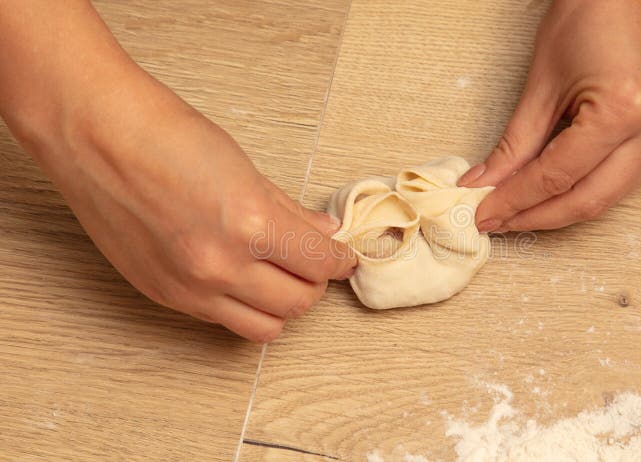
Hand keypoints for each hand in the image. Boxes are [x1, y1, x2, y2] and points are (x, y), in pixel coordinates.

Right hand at [0, 1, 355, 341]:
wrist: (96, 137)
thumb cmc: (166, 136)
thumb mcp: (245, 167)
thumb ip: (289, 209)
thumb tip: (324, 232)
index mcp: (251, 224)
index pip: (321, 263)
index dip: (341, 261)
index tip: (343, 256)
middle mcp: (222, 265)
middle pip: (300, 303)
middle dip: (316, 282)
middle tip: (312, 262)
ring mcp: (191, 288)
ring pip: (267, 327)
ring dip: (283, 305)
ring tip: (278, 276)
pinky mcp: (164, 296)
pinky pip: (222, 321)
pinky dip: (243, 306)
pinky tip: (240, 278)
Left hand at [459, 0, 640, 230]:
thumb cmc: (590, 15)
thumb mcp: (542, 83)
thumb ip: (514, 144)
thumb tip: (484, 183)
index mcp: (625, 111)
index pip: (556, 177)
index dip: (513, 201)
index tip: (482, 214)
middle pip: (586, 201)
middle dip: (534, 217)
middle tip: (494, 222)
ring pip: (605, 199)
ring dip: (557, 210)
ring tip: (515, 212)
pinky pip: (621, 182)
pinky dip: (582, 191)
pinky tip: (550, 194)